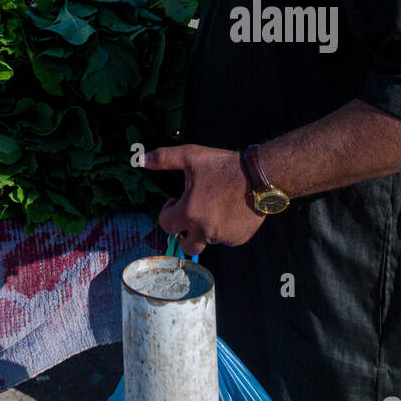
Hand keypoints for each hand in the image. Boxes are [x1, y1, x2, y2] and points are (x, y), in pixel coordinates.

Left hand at [143, 144, 264, 255]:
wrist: (260, 176)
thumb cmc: (223, 165)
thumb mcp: (190, 156)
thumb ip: (164, 158)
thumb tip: (140, 160)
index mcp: (189, 212)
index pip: (166, 225)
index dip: (167, 212)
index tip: (175, 200)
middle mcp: (205, 230)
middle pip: (186, 245)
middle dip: (184, 233)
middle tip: (191, 214)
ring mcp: (223, 237)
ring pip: (207, 240)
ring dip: (205, 228)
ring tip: (214, 205)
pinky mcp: (239, 239)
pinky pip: (225, 239)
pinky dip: (223, 229)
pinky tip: (228, 210)